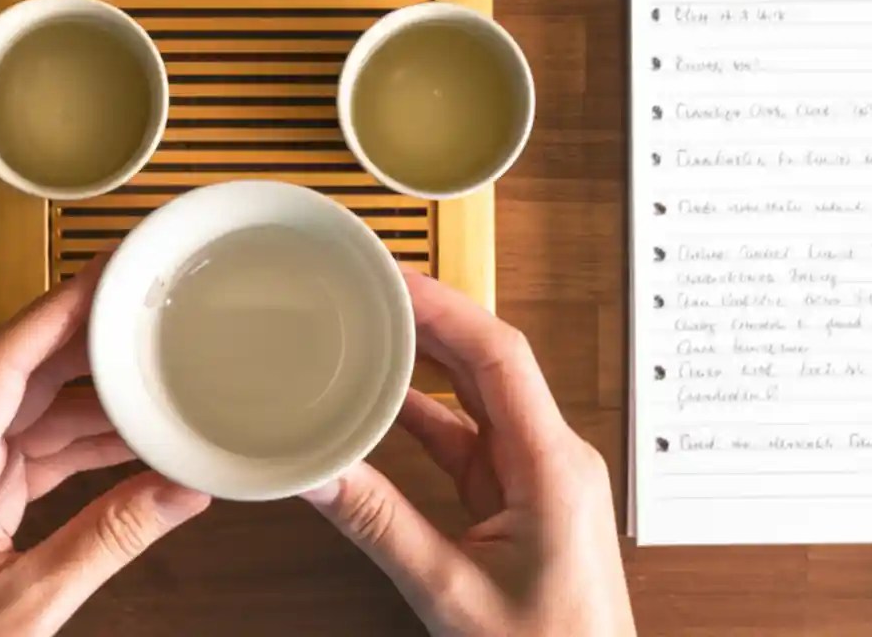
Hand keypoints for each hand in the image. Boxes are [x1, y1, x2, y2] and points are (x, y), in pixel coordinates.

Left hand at [0, 258, 210, 636]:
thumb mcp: (26, 607)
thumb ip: (106, 542)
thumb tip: (180, 491)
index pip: (2, 363)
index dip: (55, 312)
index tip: (105, 277)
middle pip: (21, 378)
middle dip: (84, 343)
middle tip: (143, 315)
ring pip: (34, 419)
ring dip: (94, 403)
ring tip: (156, 382)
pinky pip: (35, 460)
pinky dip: (83, 450)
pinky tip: (131, 448)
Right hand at [303, 272, 634, 635]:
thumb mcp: (450, 591)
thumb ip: (380, 527)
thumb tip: (319, 470)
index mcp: (552, 466)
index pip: (500, 355)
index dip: (446, 307)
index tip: (396, 279)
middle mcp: (552, 459)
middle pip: (489, 363)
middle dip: (431, 319)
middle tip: (373, 290)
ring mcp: (537, 478)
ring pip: (477, 398)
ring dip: (427, 363)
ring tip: (373, 331)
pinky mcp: (519, 500)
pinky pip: (468, 440)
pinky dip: (425, 416)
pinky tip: (384, 404)